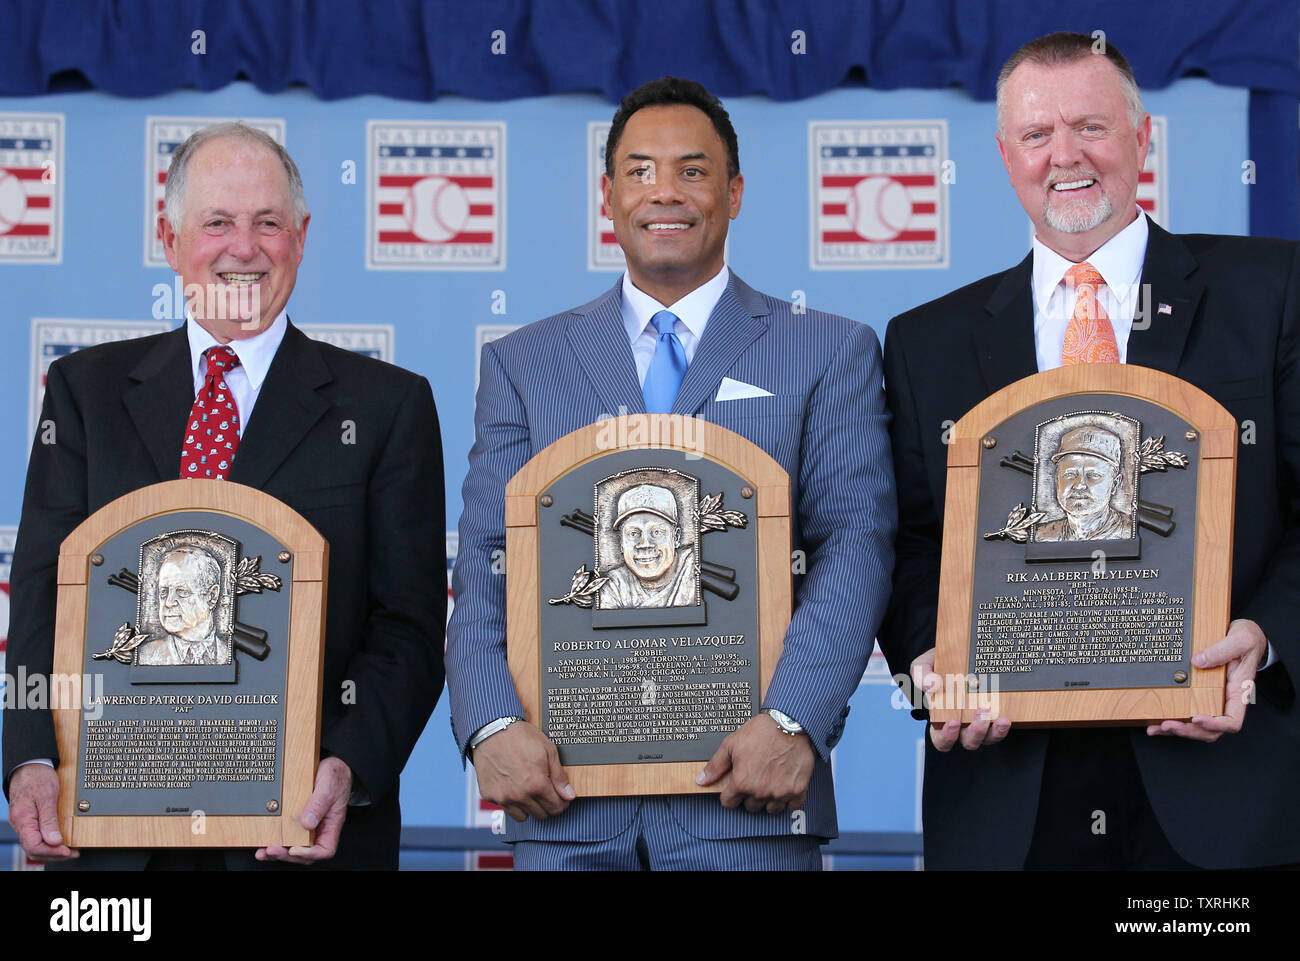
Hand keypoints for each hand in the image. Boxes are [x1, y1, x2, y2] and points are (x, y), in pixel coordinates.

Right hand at [7, 763, 75, 861]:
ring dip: (52, 850)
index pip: (34, 846)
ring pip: (35, 844)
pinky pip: (36, 836)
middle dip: (54, 854)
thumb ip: (49, 820)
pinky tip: (59, 841)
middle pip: (34, 848)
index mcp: (23, 820)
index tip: (67, 851)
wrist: (29, 765)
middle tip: (73, 853)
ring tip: (69, 850)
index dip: (51, 852)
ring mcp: (24, 822)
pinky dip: (48, 841)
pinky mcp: (29, 819)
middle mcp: (21, 824)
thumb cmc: (37, 777)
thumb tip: (55, 841)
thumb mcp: (47, 797)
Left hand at [256, 756, 351, 863]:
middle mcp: (318, 828)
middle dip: (287, 855)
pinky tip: (262, 842)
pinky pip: (285, 835)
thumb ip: (319, 803)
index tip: (294, 849)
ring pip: (293, 847)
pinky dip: (273, 841)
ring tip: (263, 851)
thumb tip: (307, 823)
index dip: (310, 854)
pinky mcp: (295, 819)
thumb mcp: (329, 784)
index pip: (325, 849)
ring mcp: (306, 825)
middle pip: (305, 853)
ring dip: (277, 853)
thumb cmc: (336, 775)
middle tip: (272, 849)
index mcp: (331, 824)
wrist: (329, 764)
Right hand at [472, 721, 574, 821]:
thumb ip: (559, 776)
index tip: (561, 798)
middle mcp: (520, 795)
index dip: (562, 803)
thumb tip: (569, 795)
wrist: (492, 729)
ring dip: (530, 808)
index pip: (556, 808)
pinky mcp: (490, 795)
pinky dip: (512, 803)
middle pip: (541, 815)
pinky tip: (514, 788)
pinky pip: (505, 808)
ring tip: (530, 792)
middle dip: (547, 806)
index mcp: (537, 784)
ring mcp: (504, 797)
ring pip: (523, 817)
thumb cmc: (520, 736)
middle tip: (546, 793)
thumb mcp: (548, 750)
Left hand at [697, 714, 813, 813]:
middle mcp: (760, 791)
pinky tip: (784, 788)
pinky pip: (792, 807)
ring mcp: (780, 792)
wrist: (789, 724)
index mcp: (742, 782)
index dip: (729, 795)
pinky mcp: (797, 790)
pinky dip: (788, 801)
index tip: (734, 788)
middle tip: (753, 781)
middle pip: (750, 807)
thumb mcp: (731, 744)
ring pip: (770, 810)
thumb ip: (716, 766)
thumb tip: (701, 780)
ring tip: (768, 784)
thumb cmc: (762, 731)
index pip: (729, 803)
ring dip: (767, 800)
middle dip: (749, 796)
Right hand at [911, 647, 1011, 751]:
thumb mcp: (923, 665)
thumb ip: (921, 675)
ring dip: (995, 732)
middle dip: (976, 732)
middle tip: (981, 712)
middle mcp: (963, 725)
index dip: (946, 737)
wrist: (961, 653)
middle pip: (969, 742)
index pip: (941, 739)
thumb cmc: (939, 663)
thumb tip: (932, 686)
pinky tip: (1007, 715)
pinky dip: (1004, 725)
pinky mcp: (997, 714)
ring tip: (1001, 719)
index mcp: (942, 719)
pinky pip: (1002, 727)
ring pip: (989, 738)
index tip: (953, 722)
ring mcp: (982, 722)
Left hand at [1148, 618, 1267, 742]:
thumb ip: (1221, 650)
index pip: (1232, 720)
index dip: (1215, 724)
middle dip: (1189, 730)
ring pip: (1197, 726)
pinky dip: (1172, 719)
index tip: (1197, 718)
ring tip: (1156, 728)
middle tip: (1167, 725)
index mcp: (1239, 692)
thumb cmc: (1247, 640)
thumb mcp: (1240, 640)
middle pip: (1211, 730)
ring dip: (1177, 730)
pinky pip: (1187, 712)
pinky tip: (1156, 721)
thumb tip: (1197, 662)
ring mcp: (1212, 699)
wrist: (1243, 636)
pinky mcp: (1200, 694)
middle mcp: (1225, 701)